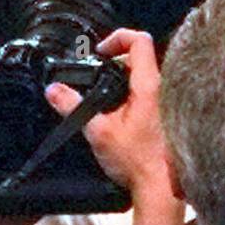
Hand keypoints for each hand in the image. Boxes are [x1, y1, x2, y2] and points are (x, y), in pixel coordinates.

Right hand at [46, 29, 169, 194]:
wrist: (160, 185)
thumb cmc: (137, 161)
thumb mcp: (98, 132)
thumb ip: (73, 107)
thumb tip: (54, 90)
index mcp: (149, 84)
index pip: (140, 40)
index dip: (117, 38)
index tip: (100, 52)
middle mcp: (164, 86)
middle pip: (141, 56)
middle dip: (117, 61)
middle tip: (98, 75)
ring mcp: (169, 99)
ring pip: (146, 74)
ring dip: (125, 79)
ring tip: (106, 96)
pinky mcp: (169, 112)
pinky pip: (151, 90)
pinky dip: (134, 92)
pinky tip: (121, 112)